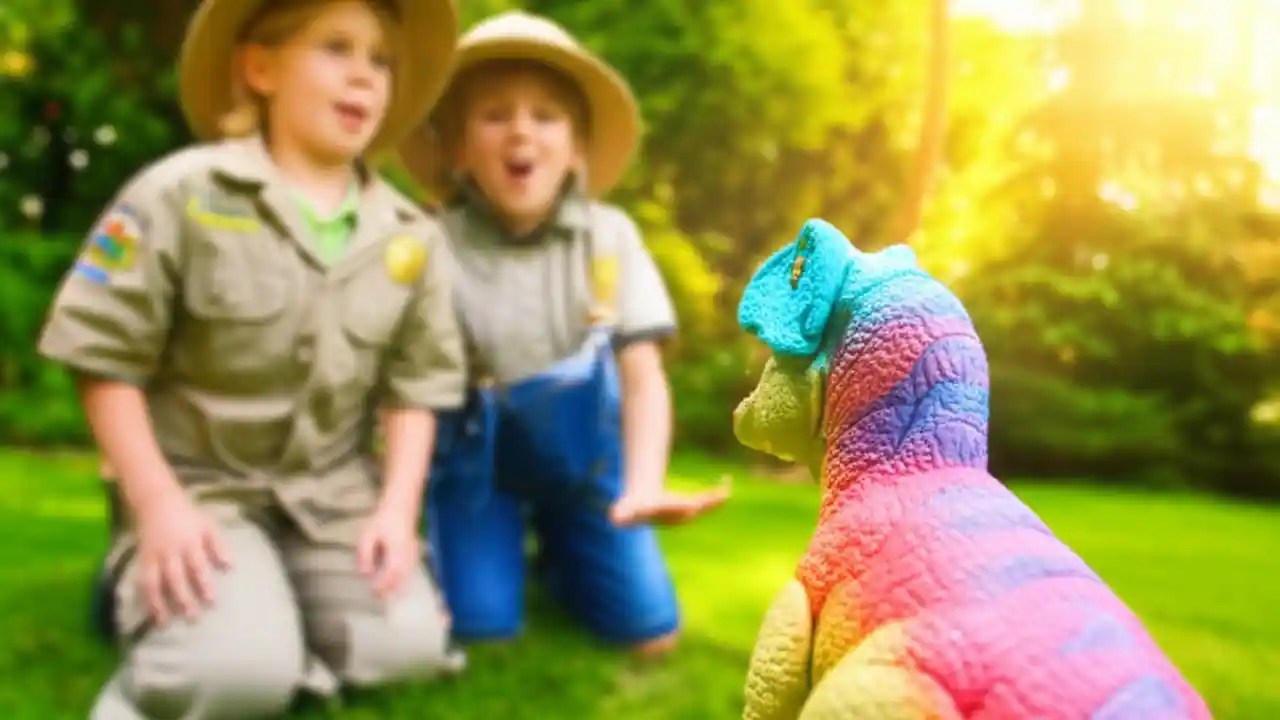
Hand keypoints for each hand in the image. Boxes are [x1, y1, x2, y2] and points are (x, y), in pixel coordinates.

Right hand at [134, 488, 231, 626]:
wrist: (158, 503)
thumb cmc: (189, 517)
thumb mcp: (208, 526)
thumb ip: (219, 546)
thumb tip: (230, 567)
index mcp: (189, 542)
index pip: (197, 566)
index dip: (203, 584)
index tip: (211, 602)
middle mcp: (170, 551)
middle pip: (175, 578)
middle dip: (183, 599)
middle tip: (192, 618)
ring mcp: (153, 556)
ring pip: (153, 582)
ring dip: (158, 604)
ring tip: (163, 623)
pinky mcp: (141, 559)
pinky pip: (141, 581)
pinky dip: (145, 598)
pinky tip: (150, 613)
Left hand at [357, 503, 419, 599]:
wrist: (401, 505)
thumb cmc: (383, 519)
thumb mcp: (367, 536)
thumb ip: (364, 556)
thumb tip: (365, 574)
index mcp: (396, 551)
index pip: (391, 575)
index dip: (382, 586)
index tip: (372, 591)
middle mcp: (407, 555)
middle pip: (401, 579)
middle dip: (390, 590)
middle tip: (378, 597)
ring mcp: (413, 553)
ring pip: (407, 576)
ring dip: (397, 585)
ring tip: (385, 591)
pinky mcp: (414, 552)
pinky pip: (410, 570)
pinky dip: (402, 578)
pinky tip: (394, 579)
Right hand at [609, 483, 730, 526]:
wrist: (641, 510)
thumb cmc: (632, 508)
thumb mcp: (624, 510)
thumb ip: (619, 514)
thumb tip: (613, 519)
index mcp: (663, 516)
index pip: (673, 512)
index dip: (680, 507)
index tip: (692, 505)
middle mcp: (676, 518)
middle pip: (693, 511)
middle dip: (704, 505)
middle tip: (718, 498)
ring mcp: (686, 514)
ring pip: (703, 507)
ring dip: (715, 500)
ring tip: (726, 491)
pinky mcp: (692, 508)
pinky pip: (707, 502)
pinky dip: (716, 496)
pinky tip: (727, 485)